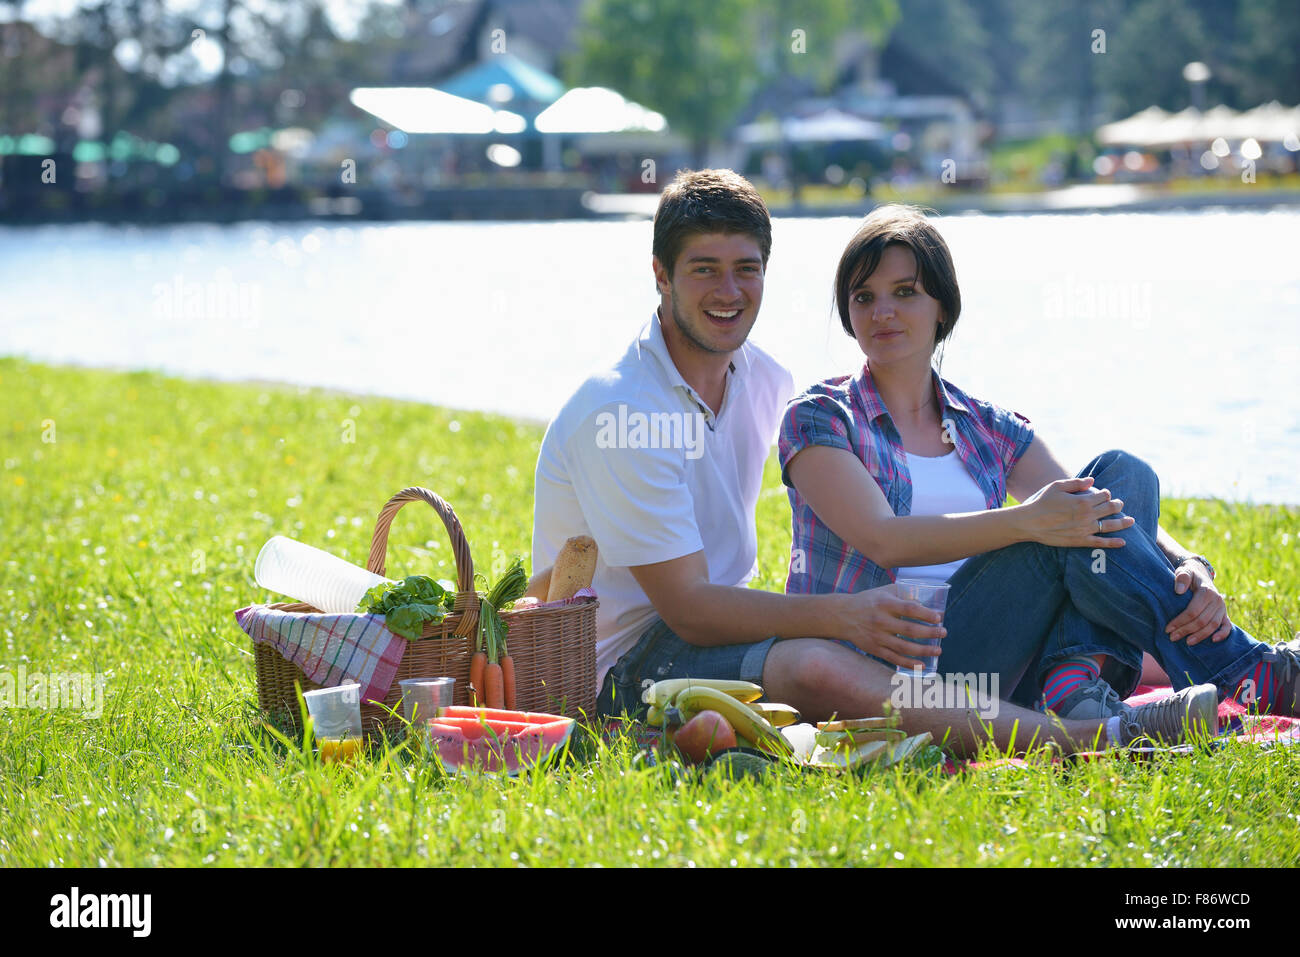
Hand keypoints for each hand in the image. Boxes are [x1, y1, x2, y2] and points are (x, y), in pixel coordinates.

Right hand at [835, 586, 946, 668]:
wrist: (842, 615)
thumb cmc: (868, 601)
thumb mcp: (884, 591)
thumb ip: (904, 594)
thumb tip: (926, 603)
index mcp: (884, 604)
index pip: (909, 609)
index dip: (925, 614)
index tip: (938, 617)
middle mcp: (880, 620)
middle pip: (909, 630)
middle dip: (930, 633)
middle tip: (943, 633)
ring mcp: (877, 637)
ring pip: (903, 647)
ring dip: (923, 650)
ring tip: (938, 650)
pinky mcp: (874, 649)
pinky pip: (894, 659)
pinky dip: (909, 663)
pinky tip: (922, 664)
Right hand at [1017, 476, 1134, 547]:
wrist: (1029, 523)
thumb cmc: (1041, 502)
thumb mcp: (1056, 486)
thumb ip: (1076, 482)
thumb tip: (1092, 480)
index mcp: (1082, 501)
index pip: (1103, 495)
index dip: (1106, 493)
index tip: (1104, 494)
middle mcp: (1087, 515)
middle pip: (1110, 509)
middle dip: (1117, 505)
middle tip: (1120, 504)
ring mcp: (1085, 529)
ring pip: (1110, 525)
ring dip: (1123, 522)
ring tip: (1131, 521)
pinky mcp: (1080, 541)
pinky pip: (1100, 543)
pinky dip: (1113, 543)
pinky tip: (1123, 542)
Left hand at [1165, 560, 1231, 644]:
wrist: (1200, 573)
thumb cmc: (1189, 574)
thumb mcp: (1184, 571)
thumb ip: (1182, 578)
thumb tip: (1178, 590)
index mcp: (1206, 591)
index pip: (1193, 611)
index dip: (1180, 621)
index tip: (1168, 629)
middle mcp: (1217, 600)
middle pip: (1202, 620)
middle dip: (1186, 630)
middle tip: (1172, 638)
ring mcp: (1222, 608)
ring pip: (1213, 625)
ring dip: (1200, 636)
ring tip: (1187, 642)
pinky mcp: (1225, 613)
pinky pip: (1227, 626)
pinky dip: (1223, 634)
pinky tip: (1213, 641)